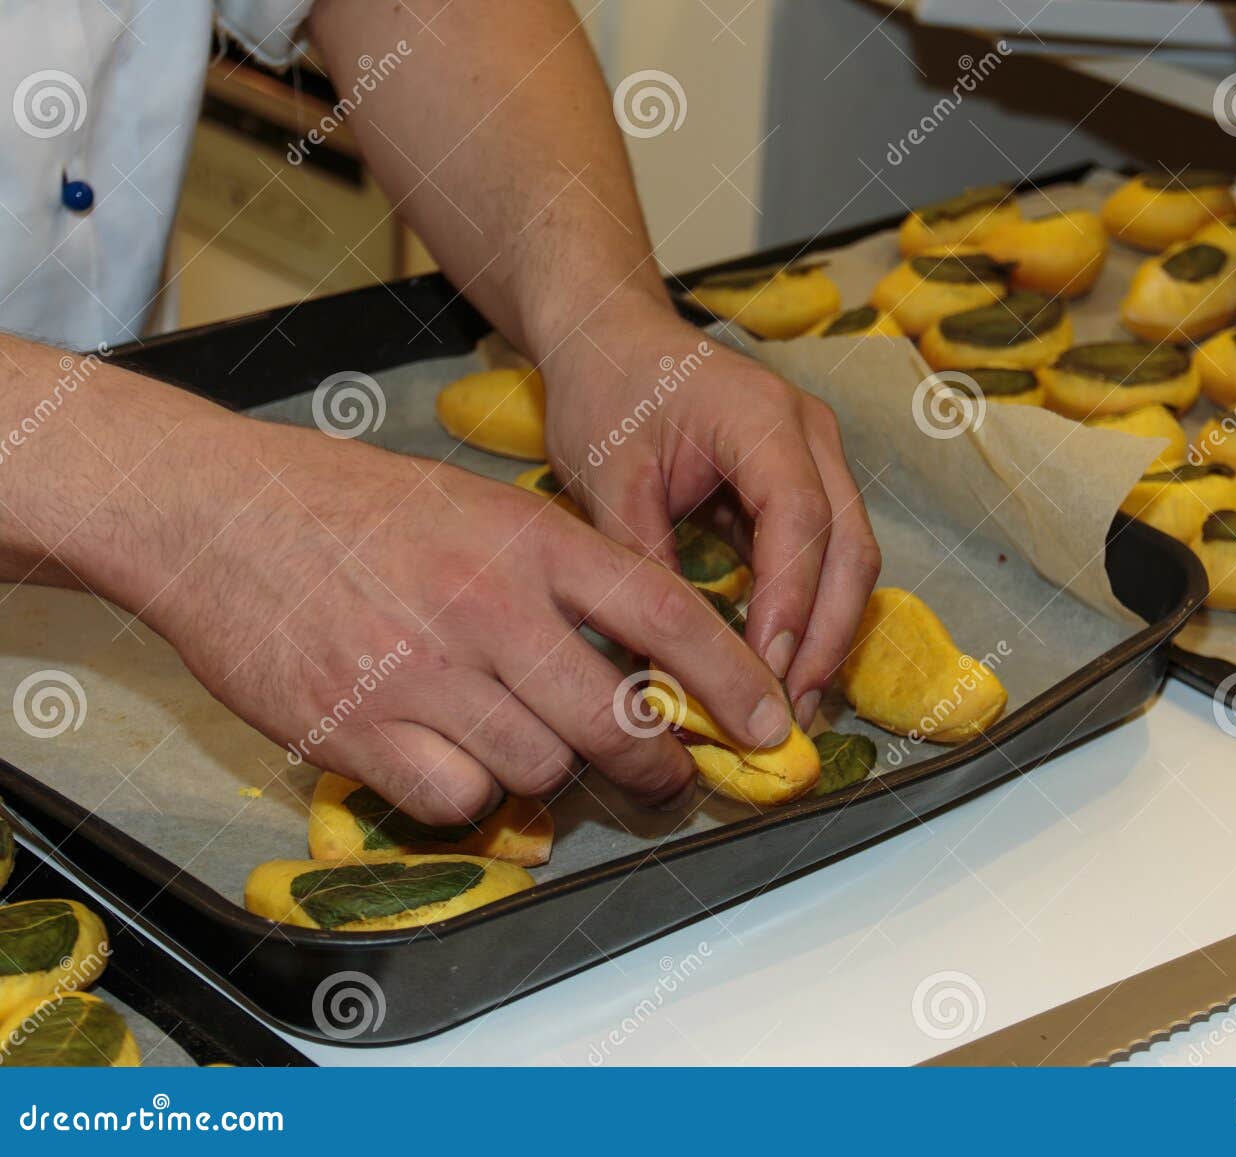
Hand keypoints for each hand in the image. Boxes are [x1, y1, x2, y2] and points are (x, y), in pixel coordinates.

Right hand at [126, 413, 793, 822]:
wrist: (215, 512)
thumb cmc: (352, 507)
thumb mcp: (478, 508)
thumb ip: (561, 575)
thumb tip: (641, 652)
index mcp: (528, 539)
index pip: (666, 617)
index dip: (733, 680)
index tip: (769, 721)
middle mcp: (486, 606)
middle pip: (616, 718)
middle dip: (656, 761)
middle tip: (665, 771)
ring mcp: (422, 671)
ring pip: (540, 769)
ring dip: (548, 771)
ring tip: (525, 742)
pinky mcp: (358, 729)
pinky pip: (457, 798)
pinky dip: (466, 793)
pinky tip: (448, 756)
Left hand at [540, 302, 881, 727]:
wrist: (611, 338)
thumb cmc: (605, 391)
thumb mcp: (608, 479)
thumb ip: (640, 563)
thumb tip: (661, 662)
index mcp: (762, 417)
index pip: (800, 518)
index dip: (791, 601)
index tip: (766, 674)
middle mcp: (810, 434)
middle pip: (851, 546)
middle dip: (827, 635)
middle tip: (790, 712)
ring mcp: (818, 457)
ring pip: (852, 557)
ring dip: (828, 632)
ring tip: (790, 705)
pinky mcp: (806, 484)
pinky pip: (827, 556)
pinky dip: (811, 612)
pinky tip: (782, 666)